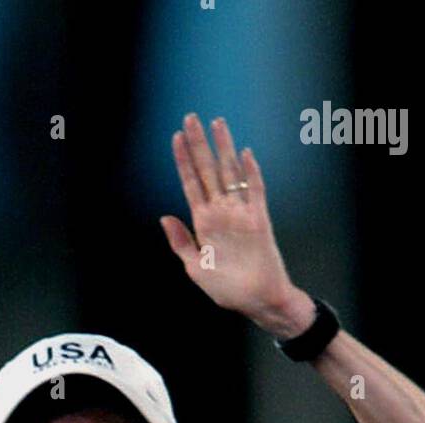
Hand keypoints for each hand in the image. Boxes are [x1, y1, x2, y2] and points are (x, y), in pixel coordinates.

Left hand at [160, 114, 313, 334]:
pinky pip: (255, 191)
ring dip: (223, 148)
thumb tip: (165, 217)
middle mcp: (221, 212)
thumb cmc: (227, 289)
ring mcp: (241, 213)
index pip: (191, 184)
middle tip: (191, 118)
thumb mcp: (195, 268)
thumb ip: (180, 242)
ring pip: (230, 173)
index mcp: (203, 223)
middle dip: (199, 144)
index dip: (184, 161)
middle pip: (208, 171)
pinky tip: (244, 154)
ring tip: (216, 123)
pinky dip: (250, 173)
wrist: (257, 301)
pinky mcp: (260, 219)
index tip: (176, 138)